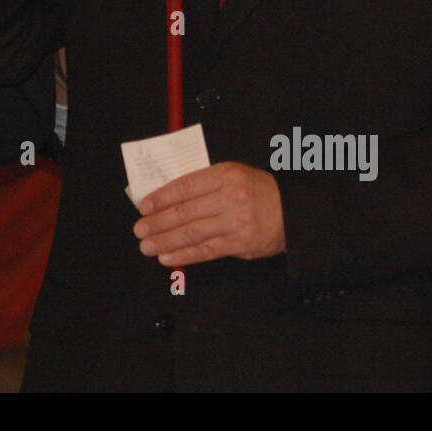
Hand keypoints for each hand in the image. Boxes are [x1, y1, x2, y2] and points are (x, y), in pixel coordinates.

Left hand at [134, 162, 284, 264]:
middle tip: (139, 229)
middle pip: (185, 211)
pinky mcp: (240, 243)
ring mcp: (236, 221)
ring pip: (192, 232)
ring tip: (147, 245)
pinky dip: (184, 255)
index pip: (185, 185)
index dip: (161, 197)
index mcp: (225, 174)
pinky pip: (206, 250)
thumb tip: (167, 201)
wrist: (292, 211)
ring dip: (165, 241)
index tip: (144, 207)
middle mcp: (230, 196)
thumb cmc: (256, 191)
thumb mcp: (233, 176)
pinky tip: (167, 257)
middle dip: (157, 222)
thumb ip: (204, 185)